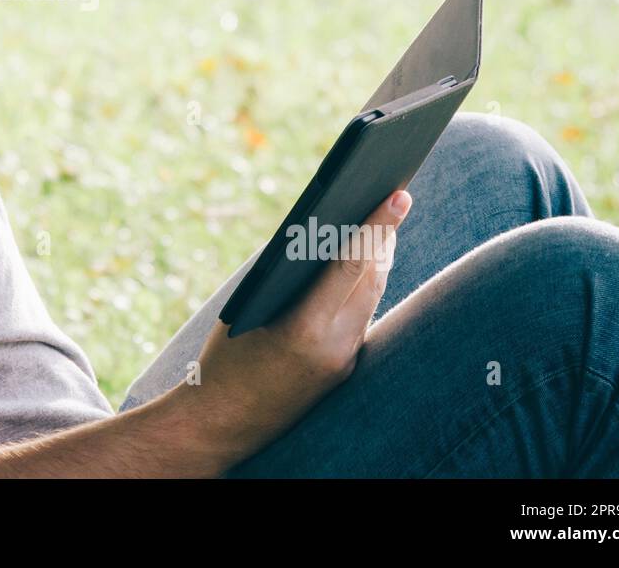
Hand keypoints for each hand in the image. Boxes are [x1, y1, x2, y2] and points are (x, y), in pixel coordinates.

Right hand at [179, 188, 410, 463]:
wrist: (221, 422)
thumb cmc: (224, 356)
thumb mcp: (250, 307)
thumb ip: (290, 277)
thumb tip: (324, 238)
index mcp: (305, 328)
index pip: (351, 265)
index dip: (376, 226)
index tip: (398, 196)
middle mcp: (334, 347)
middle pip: (371, 278)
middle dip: (384, 236)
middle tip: (397, 198)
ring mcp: (343, 362)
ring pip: (372, 297)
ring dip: (379, 259)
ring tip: (386, 224)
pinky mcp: (344, 370)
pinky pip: (362, 317)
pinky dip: (366, 286)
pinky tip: (367, 266)